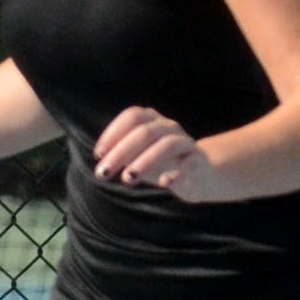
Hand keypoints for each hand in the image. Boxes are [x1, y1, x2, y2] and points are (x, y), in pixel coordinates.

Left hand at [93, 106, 219, 198]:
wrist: (201, 174)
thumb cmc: (163, 164)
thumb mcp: (140, 157)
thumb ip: (123, 156)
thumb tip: (102, 162)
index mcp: (153, 121)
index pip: (133, 116)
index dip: (113, 132)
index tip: (98, 154)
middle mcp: (170, 127)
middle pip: (145, 132)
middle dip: (120, 152)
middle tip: (103, 173)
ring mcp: (186, 143)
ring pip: (167, 145)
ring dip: (145, 161)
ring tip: (127, 179)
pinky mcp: (198, 162)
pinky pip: (189, 164)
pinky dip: (176, 173)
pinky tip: (164, 183)